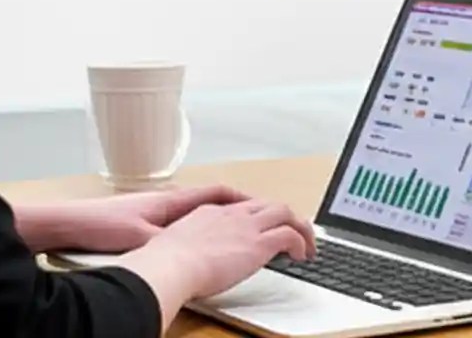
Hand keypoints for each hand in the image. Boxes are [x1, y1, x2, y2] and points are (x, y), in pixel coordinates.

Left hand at [18, 184, 252, 252]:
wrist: (68, 224)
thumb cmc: (101, 225)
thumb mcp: (141, 237)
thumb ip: (168, 242)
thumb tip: (193, 249)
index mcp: (172, 200)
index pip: (217, 191)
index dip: (243, 198)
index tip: (262, 206)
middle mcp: (167, 201)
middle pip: (212, 200)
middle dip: (236, 207)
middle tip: (259, 218)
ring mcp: (156, 211)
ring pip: (197, 211)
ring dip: (218, 216)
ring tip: (236, 230)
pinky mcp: (144, 223)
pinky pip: (183, 223)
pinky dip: (198, 228)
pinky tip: (199, 242)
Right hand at [135, 198, 315, 298]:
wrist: (169, 266)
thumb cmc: (164, 264)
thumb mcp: (174, 248)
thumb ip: (187, 248)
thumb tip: (188, 261)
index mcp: (210, 213)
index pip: (243, 208)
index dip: (257, 217)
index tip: (262, 227)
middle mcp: (232, 214)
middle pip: (268, 204)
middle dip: (285, 216)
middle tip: (294, 231)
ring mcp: (247, 226)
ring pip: (285, 213)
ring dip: (300, 228)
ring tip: (307, 244)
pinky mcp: (259, 242)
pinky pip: (290, 235)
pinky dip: (300, 243)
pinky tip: (301, 255)